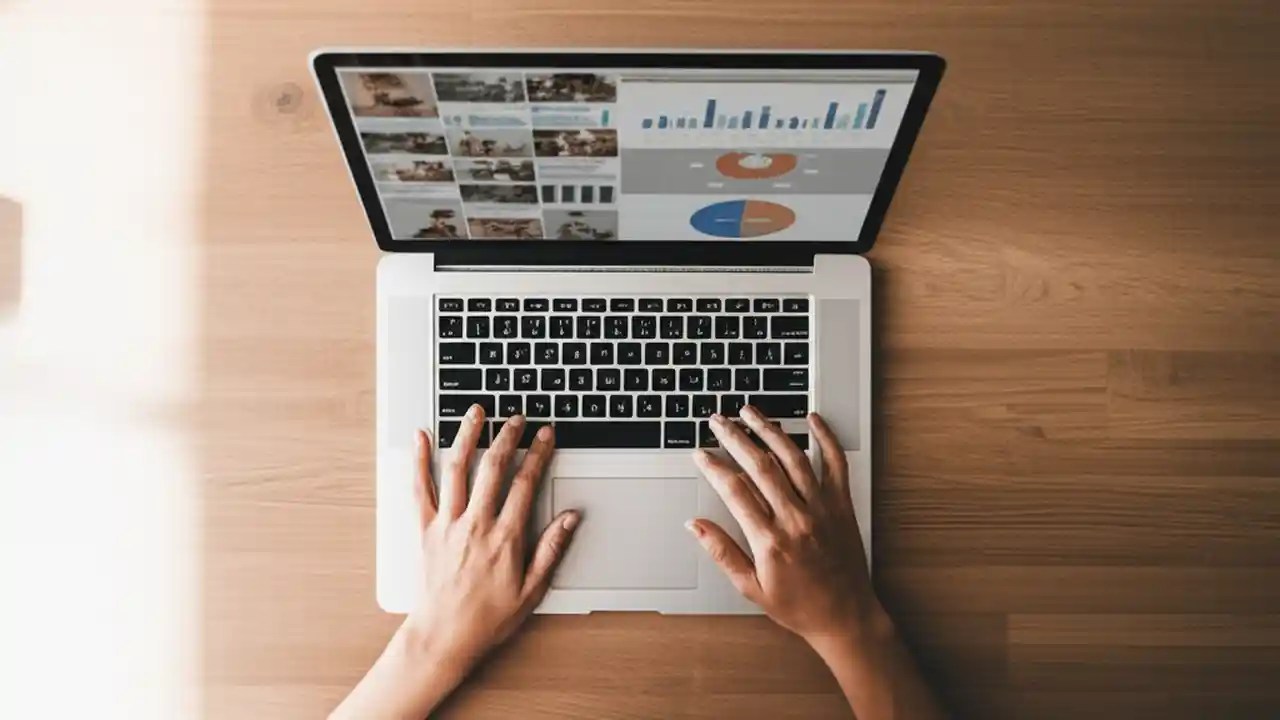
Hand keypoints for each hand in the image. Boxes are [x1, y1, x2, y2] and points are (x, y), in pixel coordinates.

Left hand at [408, 407, 578, 665]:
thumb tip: (570, 518)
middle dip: (507, 436)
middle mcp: (475, 524)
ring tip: (476, 412)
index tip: (545, 435)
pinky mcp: (425, 529)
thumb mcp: (532, 589)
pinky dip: (419, 460)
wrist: (444, 636)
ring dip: (468, 436)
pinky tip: (421, 437)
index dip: (538, 454)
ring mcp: (447, 524)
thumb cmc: (488, 617)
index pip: (525, 483)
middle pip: (493, 468)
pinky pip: (420, 488)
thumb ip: (551, 549)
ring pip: (457, 469)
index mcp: (504, 537)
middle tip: (516, 417)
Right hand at [690, 407, 946, 719]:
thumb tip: (696, 525)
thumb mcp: (750, 587)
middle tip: (718, 421)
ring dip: (770, 430)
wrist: (845, 616)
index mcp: (770, 540)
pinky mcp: (843, 505)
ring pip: (793, 457)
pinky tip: (812, 419)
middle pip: (760, 465)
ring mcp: (822, 508)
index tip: (700, 452)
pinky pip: (835, 463)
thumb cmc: (798, 606)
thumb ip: (722, 552)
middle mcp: (796, 518)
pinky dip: (826, 438)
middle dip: (735, 437)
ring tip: (751, 412)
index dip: (714, 466)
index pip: (734, 490)